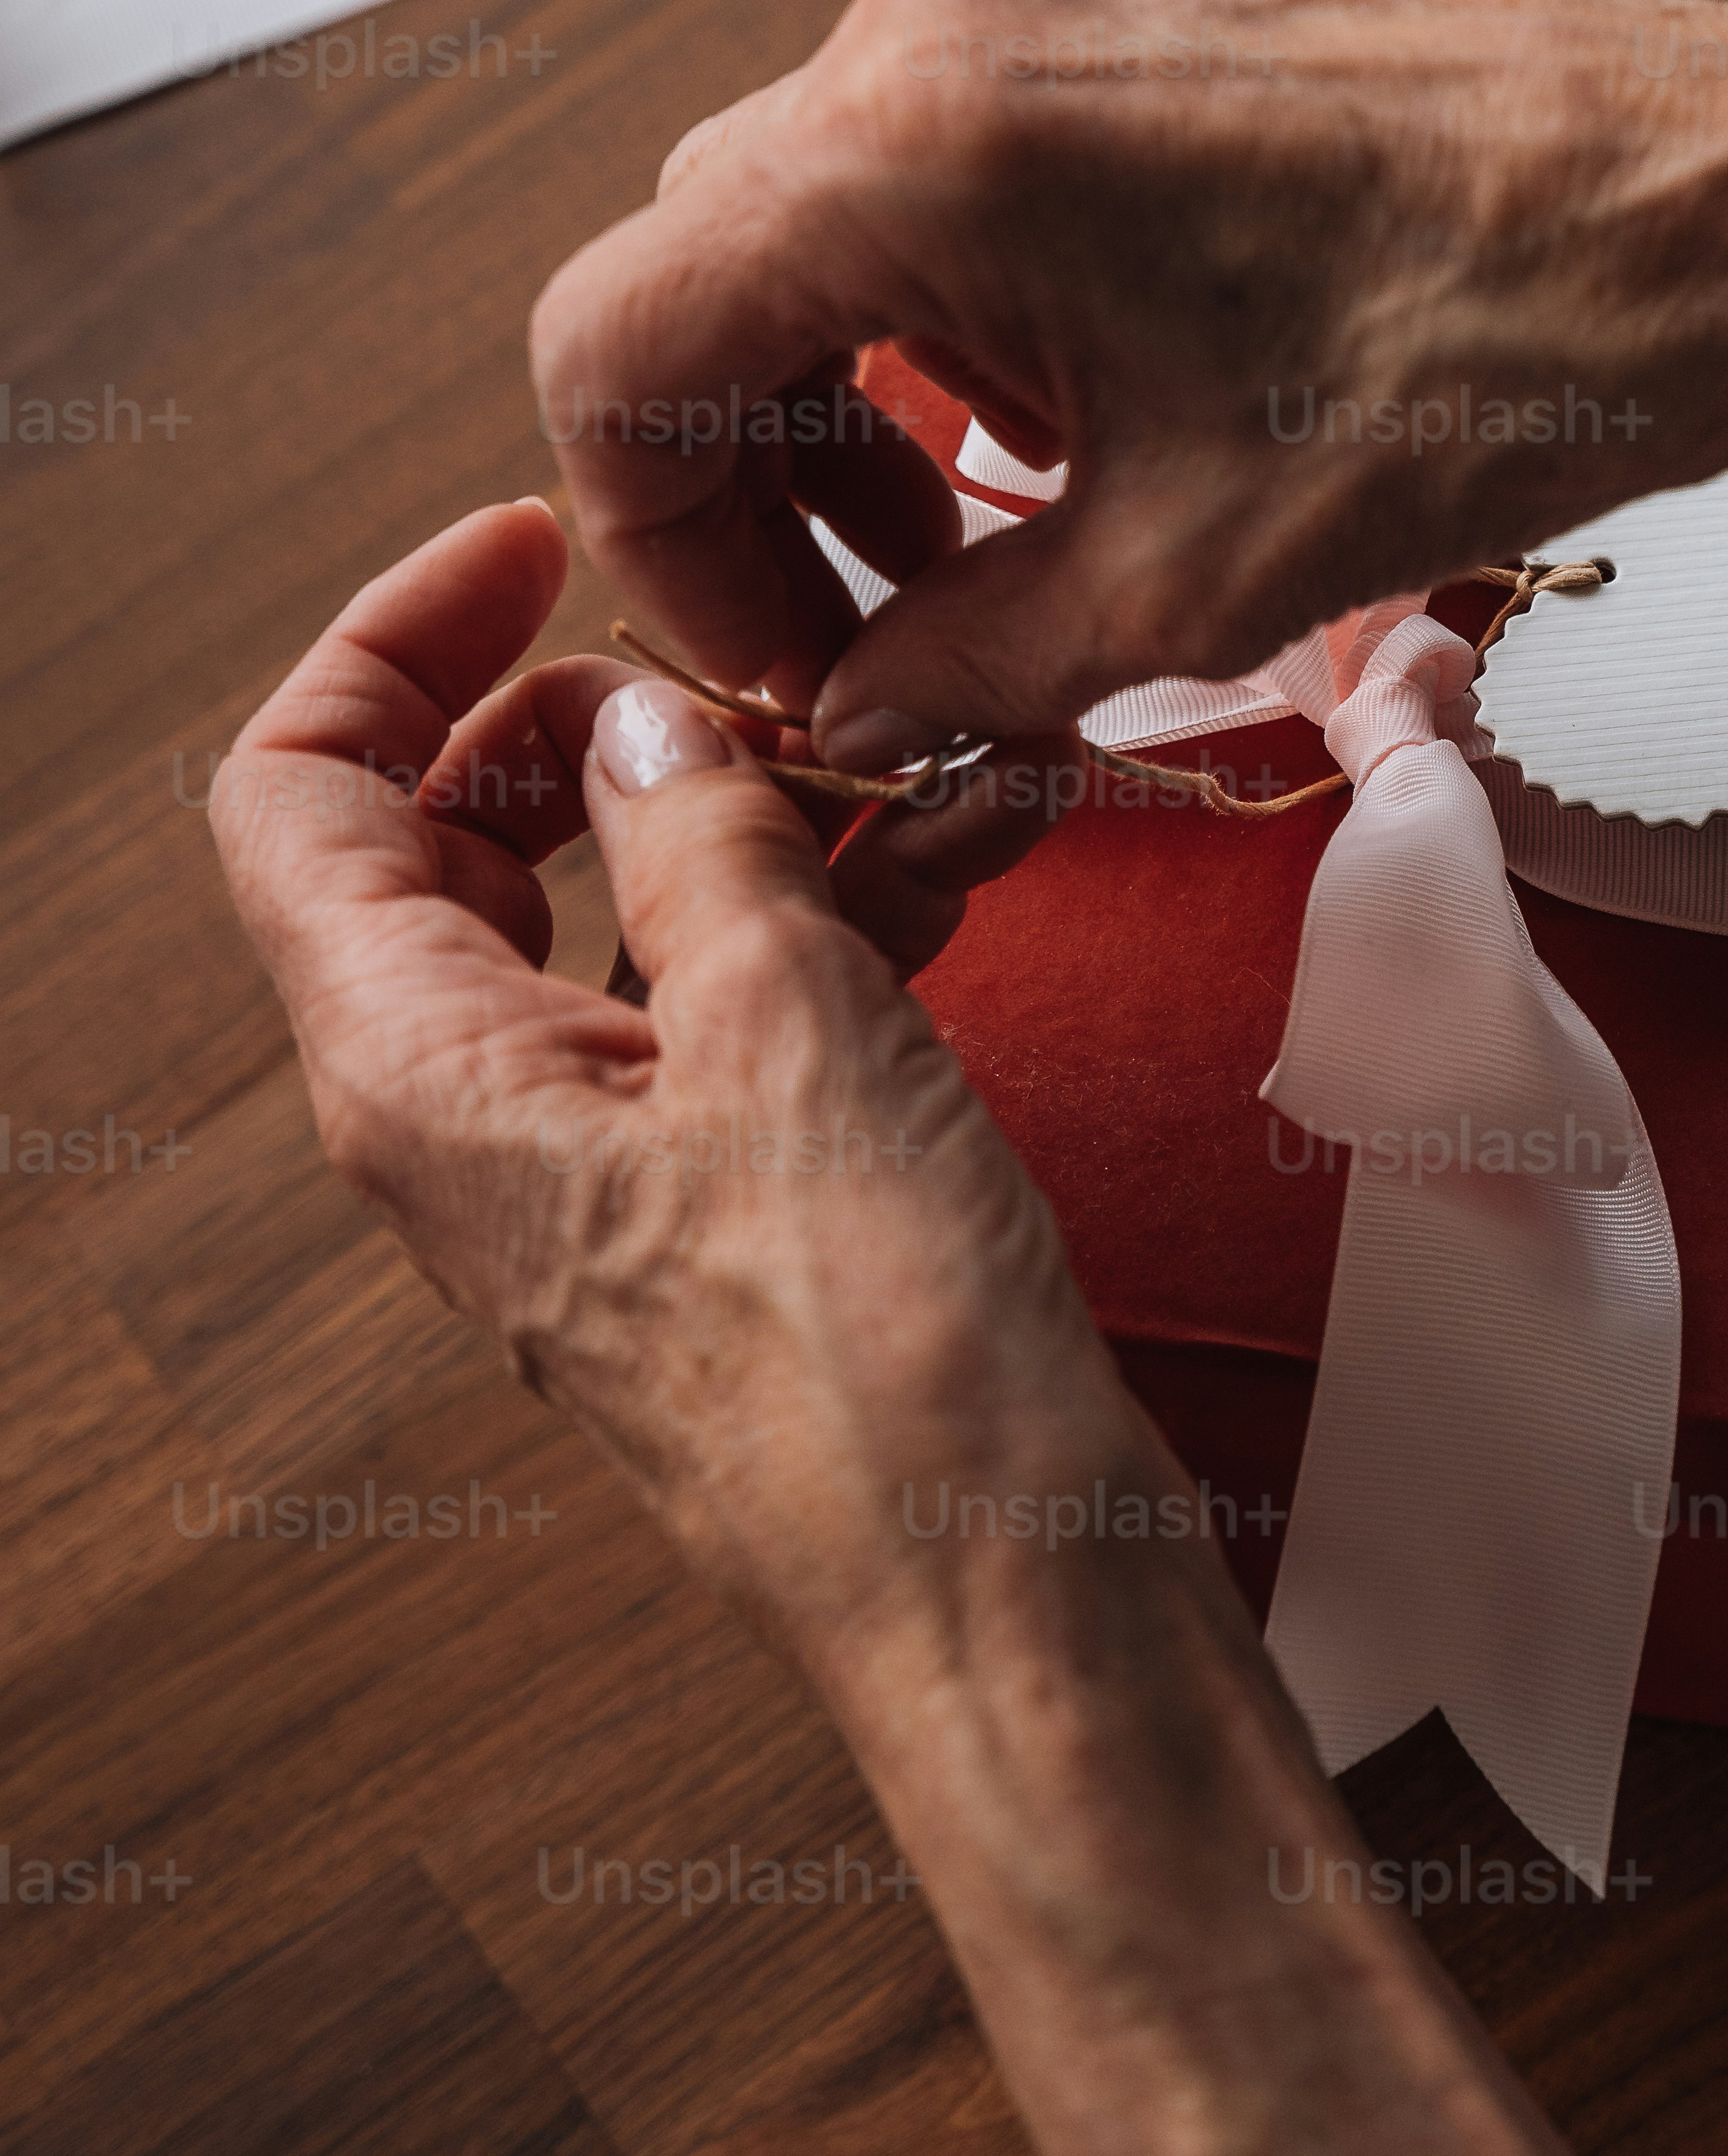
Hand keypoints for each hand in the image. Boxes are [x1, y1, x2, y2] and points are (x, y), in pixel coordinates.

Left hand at [205, 498, 1249, 1788]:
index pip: (296, 798)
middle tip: (736, 659)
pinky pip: (725, 1015)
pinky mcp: (720, 1213)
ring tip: (924, 751)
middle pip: (448, 845)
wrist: (1003, 1606)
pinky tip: (970, 858)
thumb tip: (645, 719)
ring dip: (754, 814)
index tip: (539, 549)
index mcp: (418, 1077)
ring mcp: (595, 1175)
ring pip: (617, 922)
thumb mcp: (794, 1031)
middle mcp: (471, 1126)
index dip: (395, 644)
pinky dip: (825, 919)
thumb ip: (705, 842)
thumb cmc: (880, 1365)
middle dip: (591, 719)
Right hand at [526, 0, 1727, 778]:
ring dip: (860, 406)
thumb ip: (967, 662)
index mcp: (916, 139)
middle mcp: (937, 20)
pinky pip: (948, 166)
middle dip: (765, 480)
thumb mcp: (1194, 578)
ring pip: (823, 224)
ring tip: (997, 553)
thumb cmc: (1506, 360)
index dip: (662, 538)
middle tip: (883, 638)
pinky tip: (1086, 435)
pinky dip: (964, 319)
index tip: (784, 654)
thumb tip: (856, 718)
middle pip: (709, 275)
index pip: (617, 341)